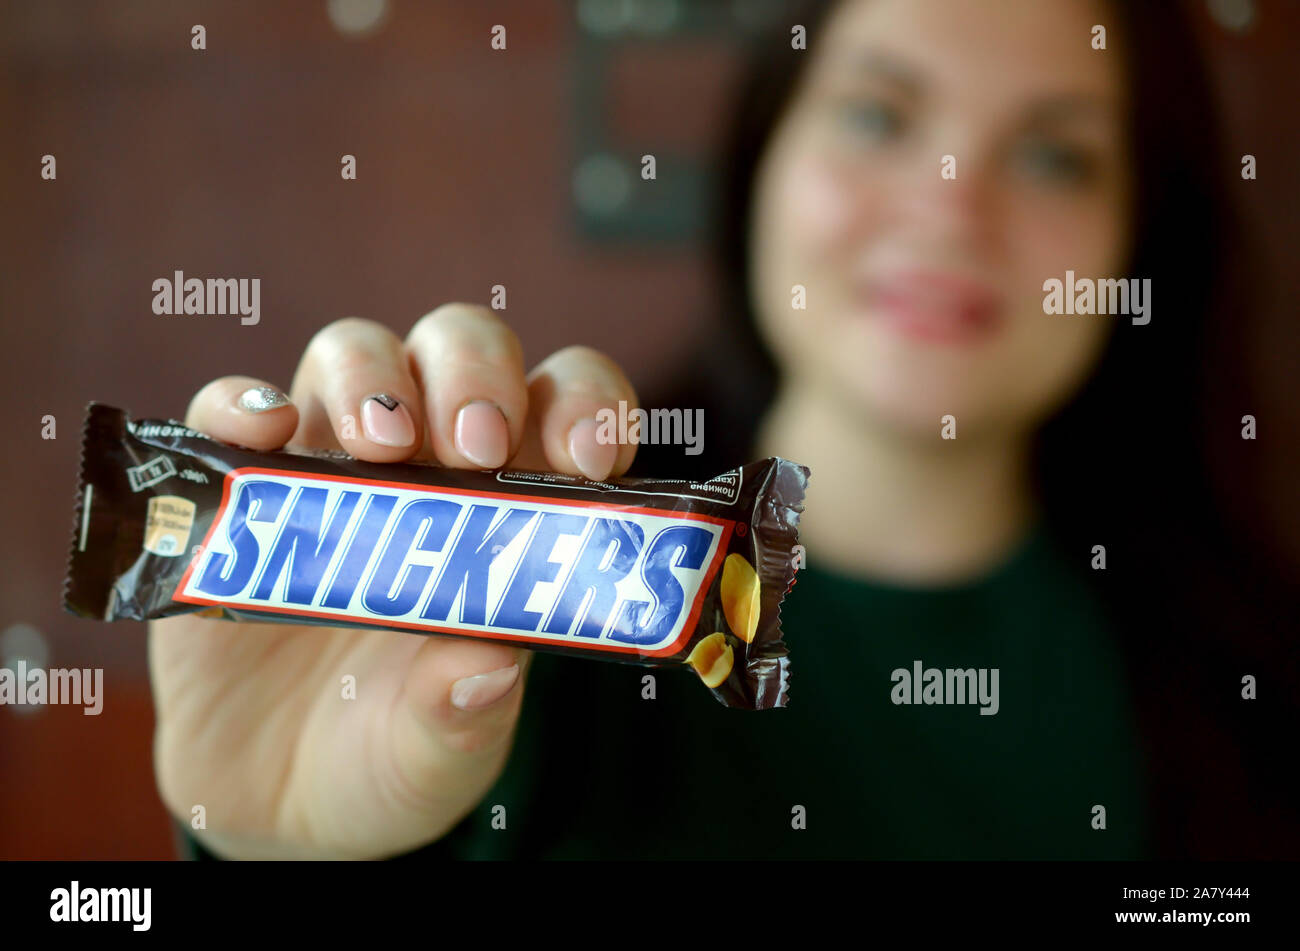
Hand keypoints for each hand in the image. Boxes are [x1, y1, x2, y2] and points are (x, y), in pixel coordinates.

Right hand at [149, 304, 637, 858]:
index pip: (567, 405)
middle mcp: (426, 461)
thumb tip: (490, 661)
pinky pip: (228, 410)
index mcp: (511, 505)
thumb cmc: (393, 752)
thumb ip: (465, 712)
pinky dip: (242, 403)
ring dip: (375, 379)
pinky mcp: (231, 488)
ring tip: (381, 449)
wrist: (276, 799)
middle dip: (478, 377)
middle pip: (464, 349)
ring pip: (357, 352)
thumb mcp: (439, 752)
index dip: (585, 408)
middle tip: (477, 446)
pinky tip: (263, 431)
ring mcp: (326, 463)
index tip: (585, 458)